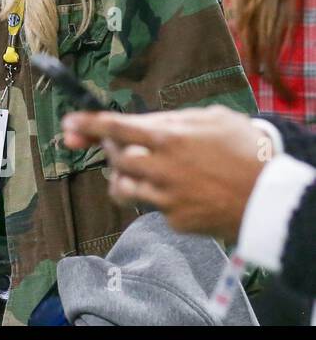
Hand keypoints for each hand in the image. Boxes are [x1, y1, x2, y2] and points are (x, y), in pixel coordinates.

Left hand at [61, 106, 271, 238]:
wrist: (272, 197)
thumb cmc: (246, 150)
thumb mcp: (211, 119)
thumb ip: (171, 121)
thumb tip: (143, 123)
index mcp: (168, 138)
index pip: (114, 128)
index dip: (87, 125)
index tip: (68, 123)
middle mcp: (161, 167)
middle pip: (115, 159)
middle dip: (113, 151)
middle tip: (124, 146)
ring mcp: (165, 197)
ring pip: (123, 187)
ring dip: (128, 177)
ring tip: (151, 170)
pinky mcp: (174, 220)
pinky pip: (152, 207)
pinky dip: (159, 198)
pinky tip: (183, 192)